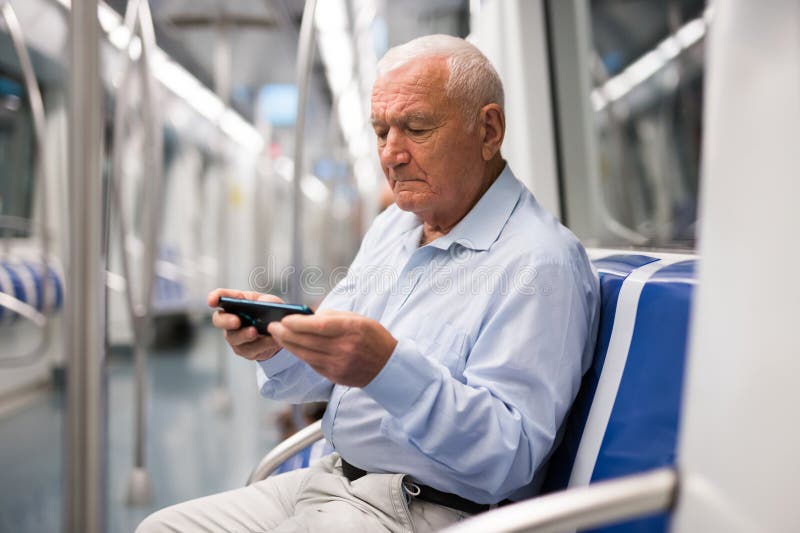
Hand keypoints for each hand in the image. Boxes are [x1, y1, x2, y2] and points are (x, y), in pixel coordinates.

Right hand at [207, 288, 283, 360]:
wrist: (279, 332)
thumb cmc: (270, 312)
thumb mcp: (272, 302)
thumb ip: (268, 300)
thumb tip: (264, 304)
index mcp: (235, 303)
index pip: (220, 298)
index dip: (214, 298)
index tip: (212, 301)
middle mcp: (230, 319)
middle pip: (219, 320)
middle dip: (226, 321)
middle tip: (236, 321)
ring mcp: (235, 336)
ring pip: (234, 338)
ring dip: (244, 335)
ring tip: (255, 332)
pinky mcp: (244, 350)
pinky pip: (250, 349)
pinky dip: (262, 344)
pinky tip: (271, 340)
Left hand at [268, 310, 396, 386]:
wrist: (388, 367)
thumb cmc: (373, 338)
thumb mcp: (359, 320)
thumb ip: (333, 317)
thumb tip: (308, 315)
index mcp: (352, 330)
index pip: (318, 327)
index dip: (298, 323)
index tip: (284, 319)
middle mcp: (344, 348)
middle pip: (307, 341)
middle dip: (286, 333)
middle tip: (272, 326)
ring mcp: (339, 364)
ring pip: (305, 354)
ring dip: (288, 345)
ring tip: (277, 336)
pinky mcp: (335, 376)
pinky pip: (312, 364)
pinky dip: (300, 354)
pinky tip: (293, 347)